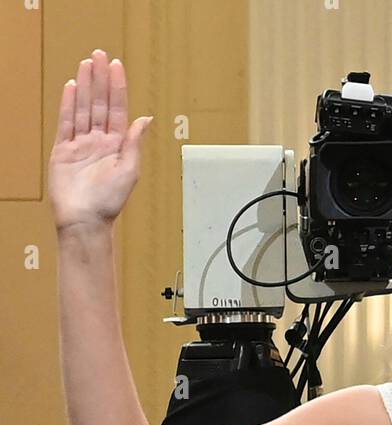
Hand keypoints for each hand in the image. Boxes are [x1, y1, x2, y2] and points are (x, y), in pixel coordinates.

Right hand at [49, 50, 152, 232]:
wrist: (85, 221)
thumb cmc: (109, 203)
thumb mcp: (129, 171)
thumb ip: (134, 143)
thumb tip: (145, 119)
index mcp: (117, 147)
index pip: (117, 110)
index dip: (118, 88)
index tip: (117, 67)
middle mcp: (99, 143)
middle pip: (99, 104)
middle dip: (100, 79)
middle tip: (101, 55)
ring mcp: (80, 145)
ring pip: (83, 108)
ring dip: (84, 86)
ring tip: (87, 64)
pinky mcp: (63, 150)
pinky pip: (66, 122)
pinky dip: (68, 104)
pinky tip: (70, 87)